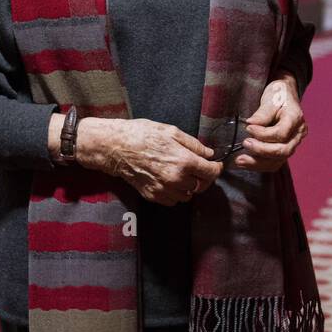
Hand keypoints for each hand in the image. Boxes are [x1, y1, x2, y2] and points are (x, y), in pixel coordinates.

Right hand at [60, 116, 222, 205]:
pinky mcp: (153, 196)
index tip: (214, 165)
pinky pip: (173, 200)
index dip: (216, 168)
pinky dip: (175, 193)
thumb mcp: (171, 131)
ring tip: (181, 174)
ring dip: (188, 186)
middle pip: (202, 186)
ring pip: (188, 195)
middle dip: (202, 177)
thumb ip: (194, 145)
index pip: (211, 172)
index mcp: (184, 161)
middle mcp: (176, 179)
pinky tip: (169, 180)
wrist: (115, 147)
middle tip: (198, 168)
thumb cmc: (142, 135)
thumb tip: (209, 154)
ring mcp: (164, 190)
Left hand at [232, 71, 306, 172]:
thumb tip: (250, 124)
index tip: (248, 127)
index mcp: (296, 119)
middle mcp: (297, 134)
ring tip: (240, 160)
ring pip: (278, 161)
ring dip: (258, 163)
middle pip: (283, 151)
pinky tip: (245, 162)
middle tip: (245, 143)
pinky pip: (274, 163)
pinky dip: (259, 165)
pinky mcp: (284, 149)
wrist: (284, 94)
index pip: (281, 134)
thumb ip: (262, 113)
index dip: (264, 134)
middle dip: (261, 151)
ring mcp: (292, 144)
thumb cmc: (278, 94)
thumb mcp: (271, 98)